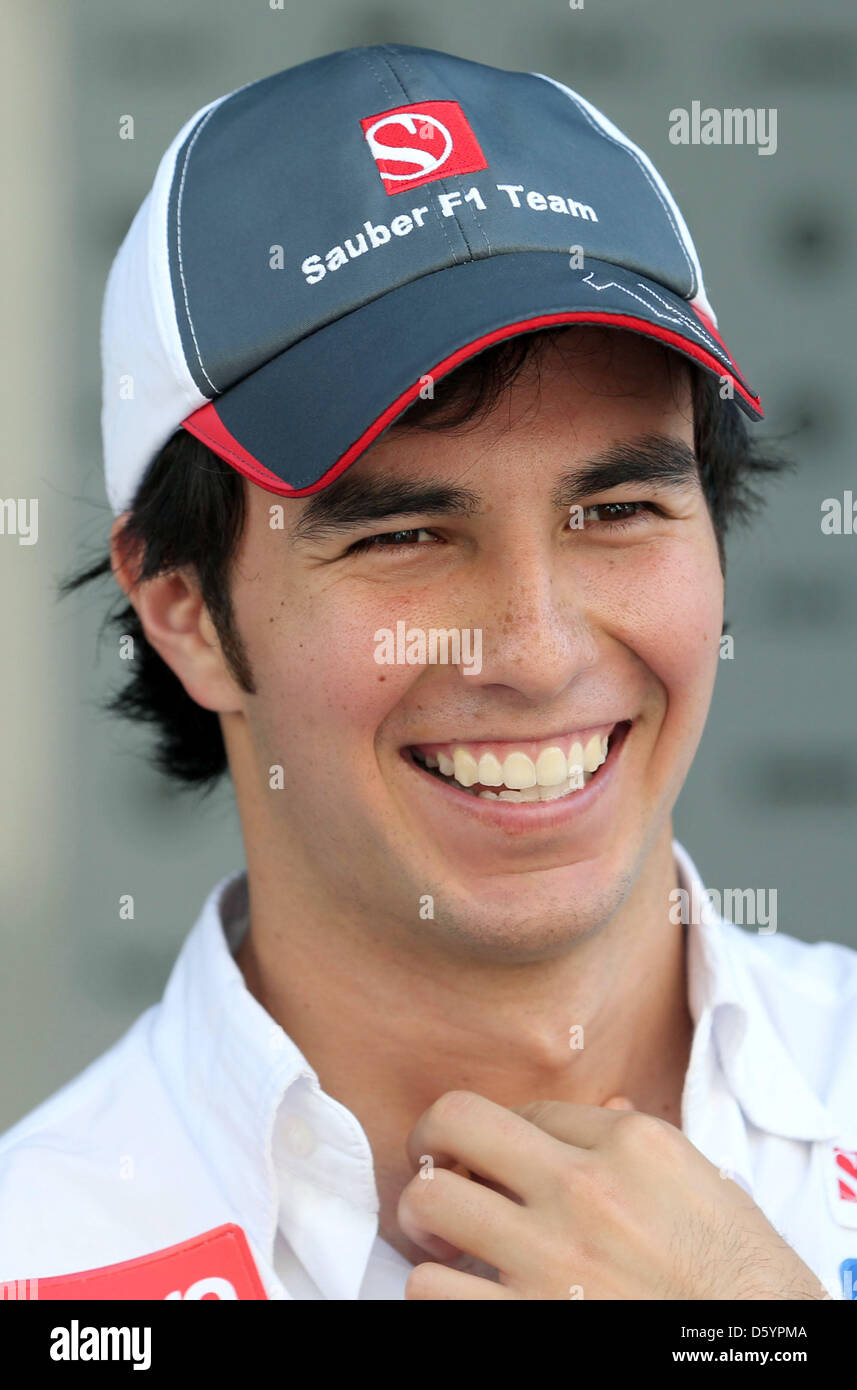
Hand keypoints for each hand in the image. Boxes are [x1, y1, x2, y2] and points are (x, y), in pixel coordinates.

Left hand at [398, 1090, 828, 1299]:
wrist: (756, 1355)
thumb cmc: (740, 1278)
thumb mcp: (704, 1188)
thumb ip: (641, 1146)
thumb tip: (601, 1112)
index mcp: (631, 1146)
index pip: (530, 1107)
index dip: (509, 1135)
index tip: (506, 1162)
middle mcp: (584, 1189)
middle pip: (456, 1122)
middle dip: (432, 1140)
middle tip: (435, 1165)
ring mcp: (552, 1260)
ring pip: (428, 1202)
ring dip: (425, 1221)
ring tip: (443, 1238)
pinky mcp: (527, 1325)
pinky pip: (430, 1290)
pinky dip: (433, 1289)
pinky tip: (459, 1292)